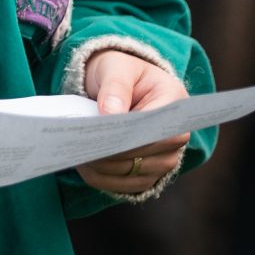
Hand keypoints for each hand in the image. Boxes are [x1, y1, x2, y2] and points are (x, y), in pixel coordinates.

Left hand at [75, 49, 189, 194]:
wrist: (117, 83)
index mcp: (175, 103)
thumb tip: (111, 114)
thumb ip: (115, 88)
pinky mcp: (146, 174)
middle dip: (113, 156)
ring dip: (104, 169)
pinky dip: (102, 178)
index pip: (162, 132)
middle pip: (147, 159)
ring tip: (78, 156)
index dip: (134, 139)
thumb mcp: (116, 68)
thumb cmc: (119, 72)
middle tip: (82, 149)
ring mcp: (163, 158)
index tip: (104, 137)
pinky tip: (83, 165)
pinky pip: (124, 186)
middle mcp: (175, 136)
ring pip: (133, 176)